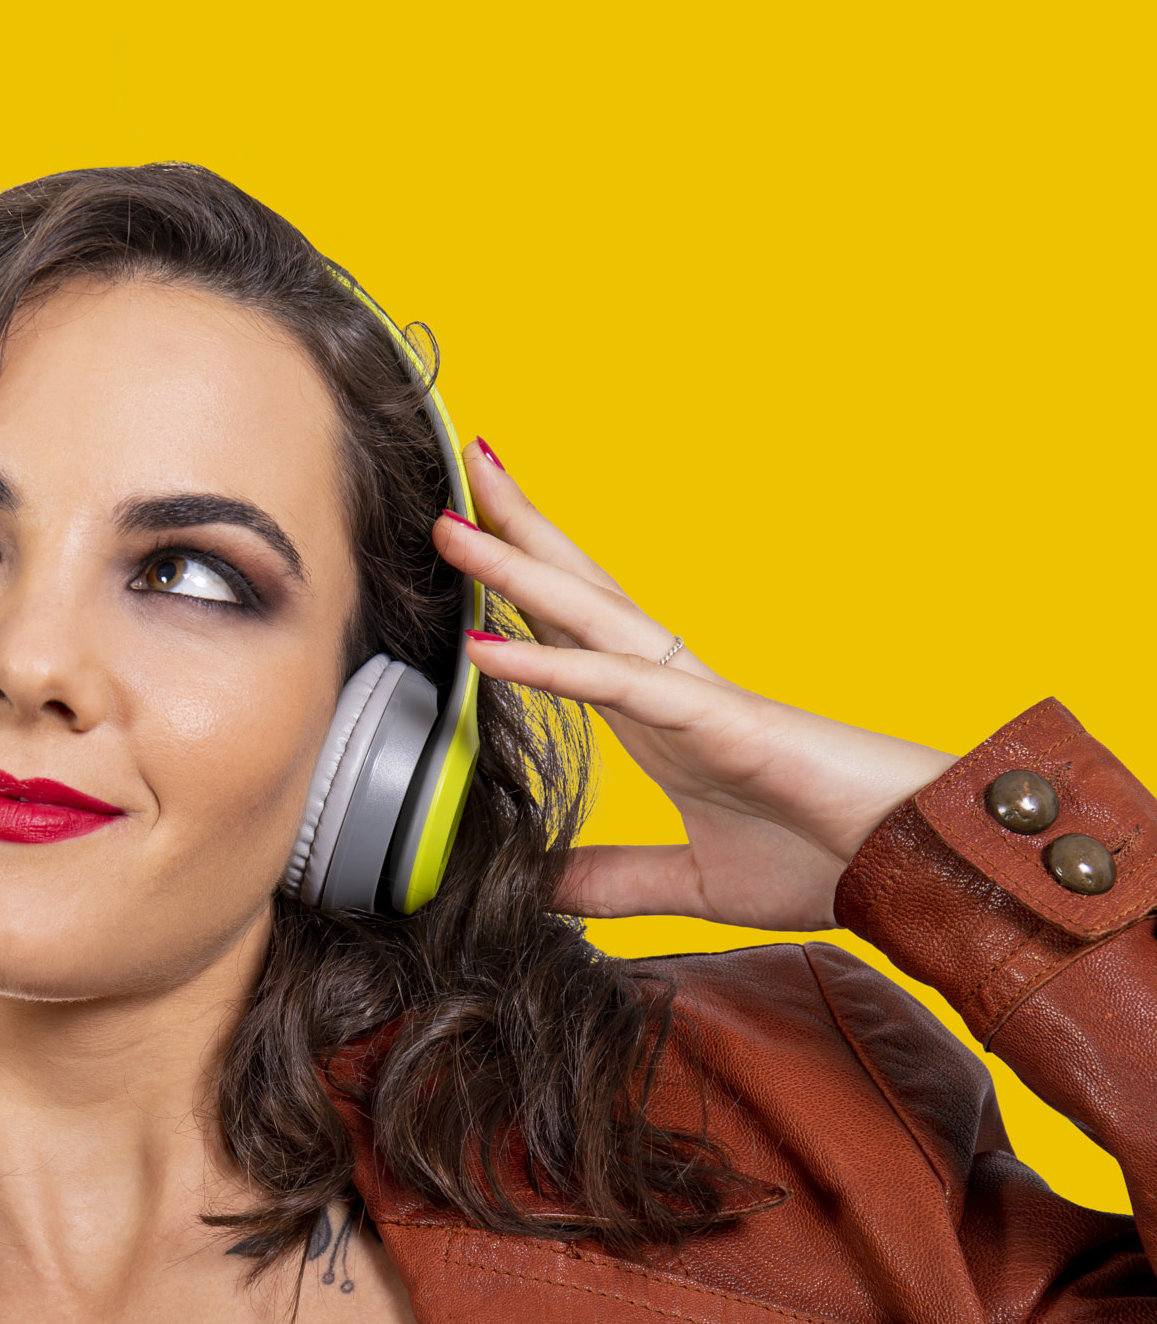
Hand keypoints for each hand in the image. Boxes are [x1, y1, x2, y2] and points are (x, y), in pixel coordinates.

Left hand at [433, 443, 954, 930]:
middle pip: (574, 593)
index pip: (573, 632)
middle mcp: (666, 687)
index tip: (466, 544)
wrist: (922, 870)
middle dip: (513, 535)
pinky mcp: (720, 720)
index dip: (518, 587)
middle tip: (452, 482)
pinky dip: (551, 663)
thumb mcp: (689, 883)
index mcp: (657, 715)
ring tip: (450, 523)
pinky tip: (487, 644)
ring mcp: (692, 696)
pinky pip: (621, 683)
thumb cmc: (831, 859)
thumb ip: (611, 881)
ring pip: (587, 614)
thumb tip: (534, 889)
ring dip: (514, 567)